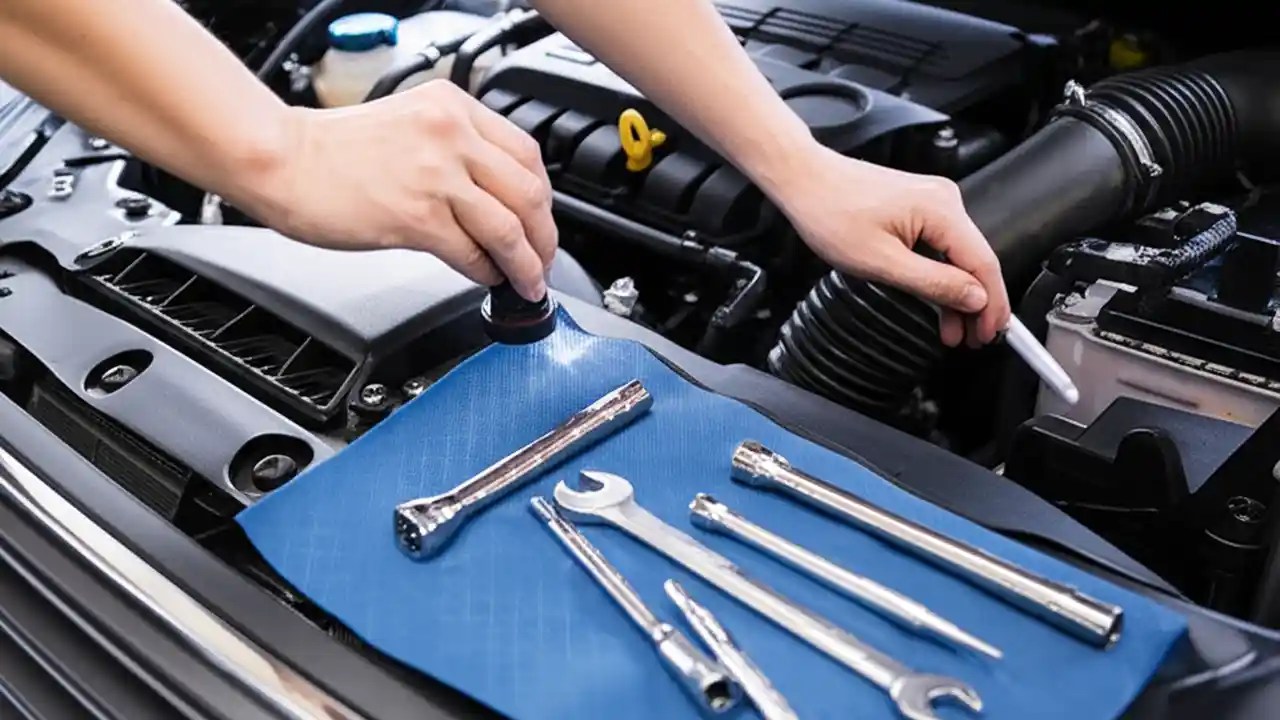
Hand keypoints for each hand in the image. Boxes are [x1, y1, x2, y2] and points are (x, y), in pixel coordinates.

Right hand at [244, 80, 556, 301]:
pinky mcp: (416, 217)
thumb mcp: (409, 123)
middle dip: (544, 236)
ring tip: (526, 281)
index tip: (541, 221)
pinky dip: (486, 272)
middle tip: (543, 260)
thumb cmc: (332, 149)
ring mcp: (436, 176)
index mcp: (452, 107)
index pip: (526, 153)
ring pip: (508, 228)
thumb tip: (493, 195)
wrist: (281, 159)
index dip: (543, 197)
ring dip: (524, 263)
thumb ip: (455, 148)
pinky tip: (485, 279)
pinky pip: (472, 252)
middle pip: (529, 192)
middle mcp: (451, 134)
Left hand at [767, 145, 1009, 347]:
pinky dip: (941, 275)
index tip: (991, 333)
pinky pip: (940, 246)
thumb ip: (933, 283)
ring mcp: (932, 201)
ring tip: (952, 331)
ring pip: (957, 256)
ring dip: (956, 294)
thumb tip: (974, 298)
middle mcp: (944, 200)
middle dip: (975, 305)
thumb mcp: (882, 262)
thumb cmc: (830, 213)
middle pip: (974, 261)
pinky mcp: (918, 207)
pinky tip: (937, 300)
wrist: (803, 180)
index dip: (992, 304)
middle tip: (973, 340)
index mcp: (941, 210)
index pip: (983, 263)